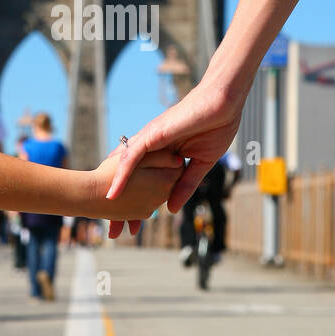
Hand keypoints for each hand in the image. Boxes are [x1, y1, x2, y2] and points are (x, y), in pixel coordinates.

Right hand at [89, 148, 183, 232]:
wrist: (86, 196)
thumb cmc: (109, 173)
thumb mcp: (137, 156)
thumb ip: (163, 156)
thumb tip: (179, 160)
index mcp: (165, 181)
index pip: (178, 166)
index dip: (169, 157)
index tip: (159, 151)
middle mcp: (161, 198)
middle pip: (169, 180)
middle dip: (161, 171)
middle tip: (148, 159)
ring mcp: (150, 209)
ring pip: (156, 191)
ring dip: (149, 183)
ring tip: (136, 173)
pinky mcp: (139, 215)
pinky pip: (145, 203)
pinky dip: (140, 196)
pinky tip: (130, 189)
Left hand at [104, 77, 243, 236]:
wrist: (224, 104)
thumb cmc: (216, 126)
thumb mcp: (199, 164)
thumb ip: (184, 184)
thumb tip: (169, 208)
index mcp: (162, 153)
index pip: (144, 181)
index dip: (137, 203)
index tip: (132, 226)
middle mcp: (150, 146)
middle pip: (129, 178)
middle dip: (122, 205)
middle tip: (116, 231)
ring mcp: (149, 140)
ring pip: (126, 170)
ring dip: (116, 194)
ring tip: (110, 219)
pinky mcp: (152, 135)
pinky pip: (132, 157)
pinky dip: (122, 175)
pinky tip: (113, 193)